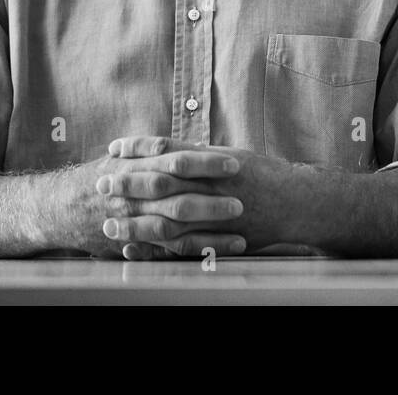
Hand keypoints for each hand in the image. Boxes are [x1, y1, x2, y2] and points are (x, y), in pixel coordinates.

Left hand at [103, 138, 314, 255]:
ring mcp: (216, 214)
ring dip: (136, 221)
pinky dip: (156, 249)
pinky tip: (135, 249)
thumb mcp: (231, 156)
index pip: (168, 150)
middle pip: (162, 183)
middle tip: (102, 183)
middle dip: (129, 184)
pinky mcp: (220, 238)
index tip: (115, 148)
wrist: (296, 202)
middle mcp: (213, 185)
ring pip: (168, 219)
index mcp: (213, 160)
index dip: (139, 149)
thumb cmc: (263, 175)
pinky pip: (182, 246)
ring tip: (109, 223)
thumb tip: (166, 149)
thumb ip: (199, 155)